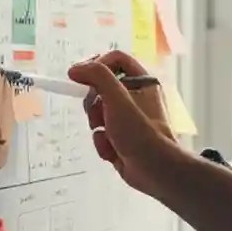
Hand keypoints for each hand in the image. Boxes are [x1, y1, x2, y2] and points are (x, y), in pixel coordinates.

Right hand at [68, 51, 172, 195]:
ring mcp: (128, 119)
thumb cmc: (141, 132)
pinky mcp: (121, 138)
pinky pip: (100, 133)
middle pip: (101, 87)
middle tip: (100, 114)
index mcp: (143, 82)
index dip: (96, 65)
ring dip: (97, 126)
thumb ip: (97, 76)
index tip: (80, 77)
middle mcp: (137, 98)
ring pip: (97, 113)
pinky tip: (113, 151)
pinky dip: (102, 143)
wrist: (155, 171)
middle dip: (94, 104)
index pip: (116, 60)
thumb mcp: (118, 98)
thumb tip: (76, 69)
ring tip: (110, 136)